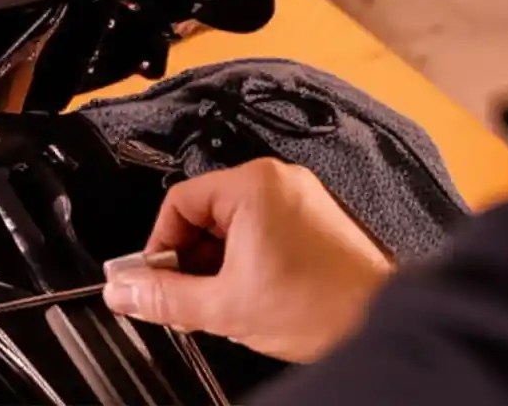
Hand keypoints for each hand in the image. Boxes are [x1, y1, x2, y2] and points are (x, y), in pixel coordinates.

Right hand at [102, 158, 392, 362]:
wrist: (384, 325)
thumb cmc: (323, 308)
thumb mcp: (224, 306)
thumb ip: (164, 297)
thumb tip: (123, 290)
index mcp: (254, 186)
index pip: (177, 203)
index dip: (160, 246)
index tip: (156, 279)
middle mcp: (278, 182)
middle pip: (204, 213)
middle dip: (191, 260)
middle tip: (190, 297)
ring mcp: (299, 199)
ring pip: (231, 226)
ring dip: (218, 264)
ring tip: (227, 301)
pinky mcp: (314, 220)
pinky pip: (260, 231)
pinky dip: (246, 262)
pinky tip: (251, 295)